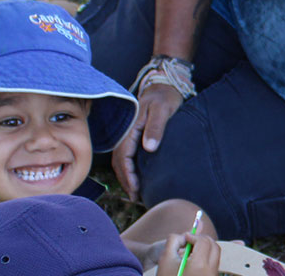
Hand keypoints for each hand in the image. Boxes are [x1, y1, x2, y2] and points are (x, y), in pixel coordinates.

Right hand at [113, 80, 183, 199]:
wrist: (164, 85)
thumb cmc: (165, 97)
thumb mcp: (162, 110)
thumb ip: (156, 128)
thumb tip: (149, 148)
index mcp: (131, 129)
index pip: (123, 156)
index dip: (128, 175)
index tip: (135, 189)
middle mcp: (127, 133)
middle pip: (119, 162)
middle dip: (125, 181)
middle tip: (135, 198)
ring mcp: (130, 135)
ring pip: (121, 160)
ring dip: (126, 177)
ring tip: (135, 193)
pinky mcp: (135, 136)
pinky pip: (127, 156)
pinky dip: (129, 169)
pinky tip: (137, 179)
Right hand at [154, 232, 218, 275]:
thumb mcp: (165, 257)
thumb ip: (175, 239)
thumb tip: (189, 231)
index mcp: (199, 265)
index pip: (203, 241)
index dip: (193, 236)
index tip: (185, 238)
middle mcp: (210, 272)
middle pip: (214, 246)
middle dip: (202, 240)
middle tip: (190, 242)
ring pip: (215, 255)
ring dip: (205, 248)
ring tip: (189, 253)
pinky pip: (214, 264)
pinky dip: (206, 258)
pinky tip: (192, 262)